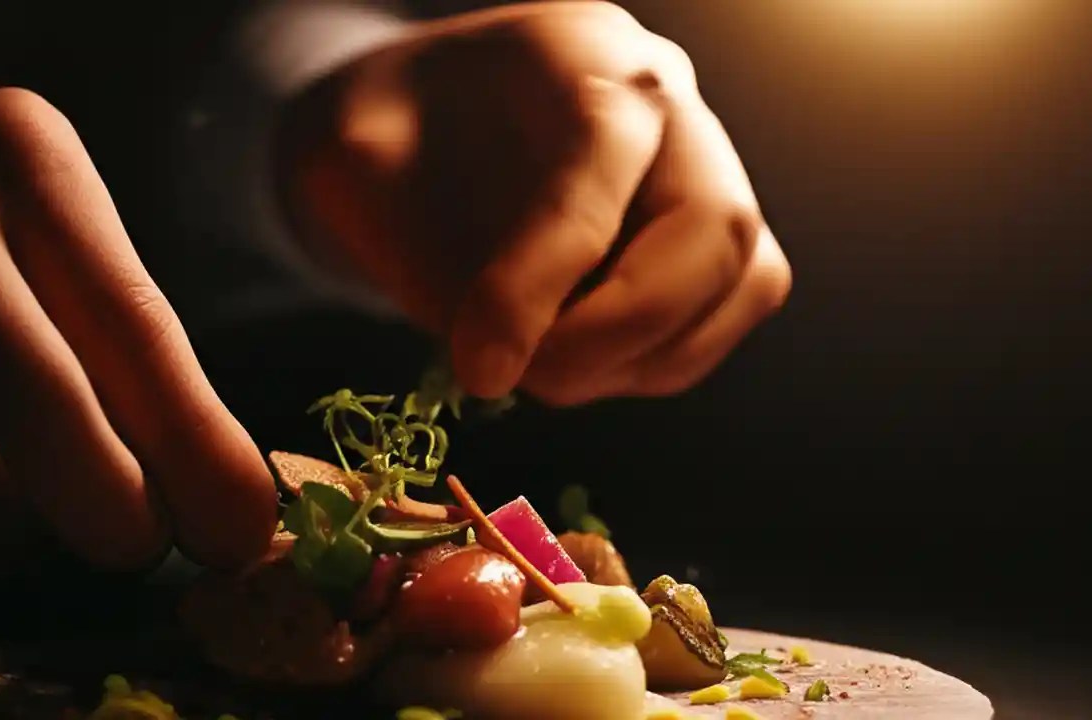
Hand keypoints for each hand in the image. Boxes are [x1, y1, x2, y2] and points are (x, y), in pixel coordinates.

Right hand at [0, 89, 275, 571]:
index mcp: (24, 153)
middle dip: (108, 501)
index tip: (237, 529)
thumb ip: (133, 348)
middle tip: (143, 548)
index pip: (133, 324)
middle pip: (36, 389)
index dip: (194, 446)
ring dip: (18, 526)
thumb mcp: (62, 235)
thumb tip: (228, 502)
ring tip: (54, 530)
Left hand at [278, 1, 790, 404]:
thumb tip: (498, 360)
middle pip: (716, 224)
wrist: (422, 128)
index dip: (546, 271)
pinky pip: (725, 320)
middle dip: (615, 330)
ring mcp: (710, 162)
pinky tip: (571, 358)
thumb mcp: (349, 162)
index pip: (601, 149)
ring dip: (634, 360)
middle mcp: (668, 97)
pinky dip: (649, 366)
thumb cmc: (387, 136)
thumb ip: (407, 244)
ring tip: (533, 365)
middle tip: (514, 379)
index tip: (479, 364)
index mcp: (575, 48)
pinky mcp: (720, 236)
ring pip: (742, 283)